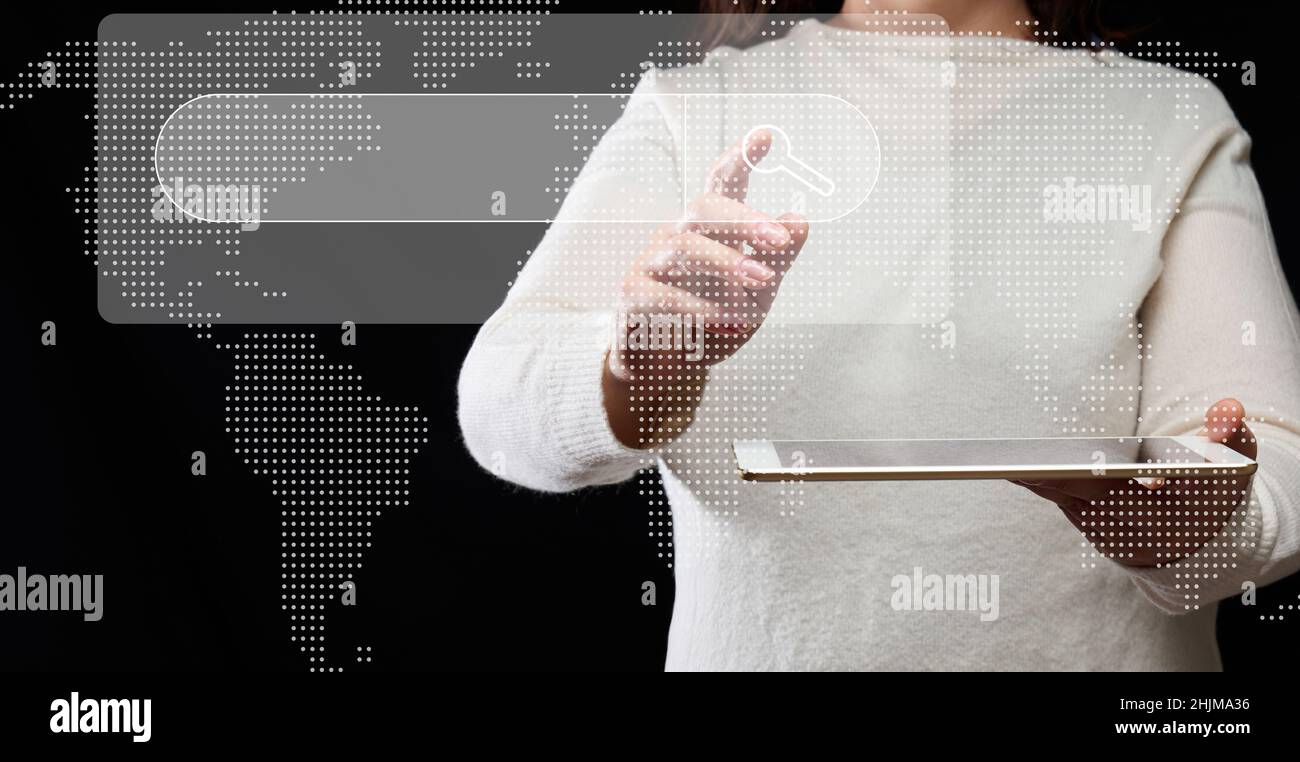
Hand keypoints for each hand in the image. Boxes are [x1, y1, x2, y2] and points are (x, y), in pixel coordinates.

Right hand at [603, 128, 809, 446]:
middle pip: (704, 206)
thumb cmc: (713, 322)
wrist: (669, 371)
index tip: (765, 136)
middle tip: (779, 241)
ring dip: (726, 263)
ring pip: (684, 245)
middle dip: (744, 220)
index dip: (740, 158)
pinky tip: (728, 320)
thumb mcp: (757, 294)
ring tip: (759, 285)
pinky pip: (663, 292)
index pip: (723, 184)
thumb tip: (800, 220)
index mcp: (710, 229)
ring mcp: (651, 260)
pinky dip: (699, 306)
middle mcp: (678, 234)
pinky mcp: (631, 293)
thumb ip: (776, 260)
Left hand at [1011, 398, 1256, 567]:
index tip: (1072, 466)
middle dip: (1059, 483)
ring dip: (1042, 487)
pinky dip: (1046, 490)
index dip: (1102, 481)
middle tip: (1021, 464)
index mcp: (1184, 515)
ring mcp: (1123, 539)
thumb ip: (1233, 432)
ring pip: (1076, 508)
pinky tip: (1020, 471)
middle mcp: (1151, 534)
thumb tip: (1229, 407)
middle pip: (1097, 503)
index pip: (1141, 496)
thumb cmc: (1218, 484)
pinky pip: (1069, 510)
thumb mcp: (1236, 458)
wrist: (1207, 535)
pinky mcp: (1101, 536)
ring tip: (1007, 463)